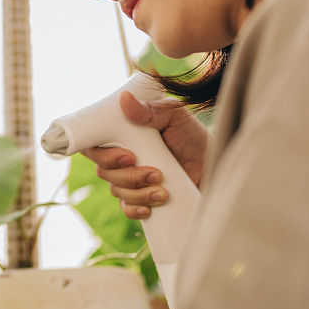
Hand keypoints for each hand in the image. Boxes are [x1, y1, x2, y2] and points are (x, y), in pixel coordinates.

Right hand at [82, 91, 208, 219]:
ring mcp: (130, 180)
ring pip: (116, 190)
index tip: (127, 157)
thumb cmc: (192, 138)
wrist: (213, 166)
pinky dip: (136, 209)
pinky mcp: (140, 199)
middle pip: (103, 171)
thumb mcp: (175, 118)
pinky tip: (150, 207)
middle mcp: (121, 158)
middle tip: (153, 173)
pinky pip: (126, 209)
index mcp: (122, 137)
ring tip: (163, 188)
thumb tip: (124, 99)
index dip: (101, 154)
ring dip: (138, 192)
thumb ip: (151, 110)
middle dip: (127, 175)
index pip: (94, 145)